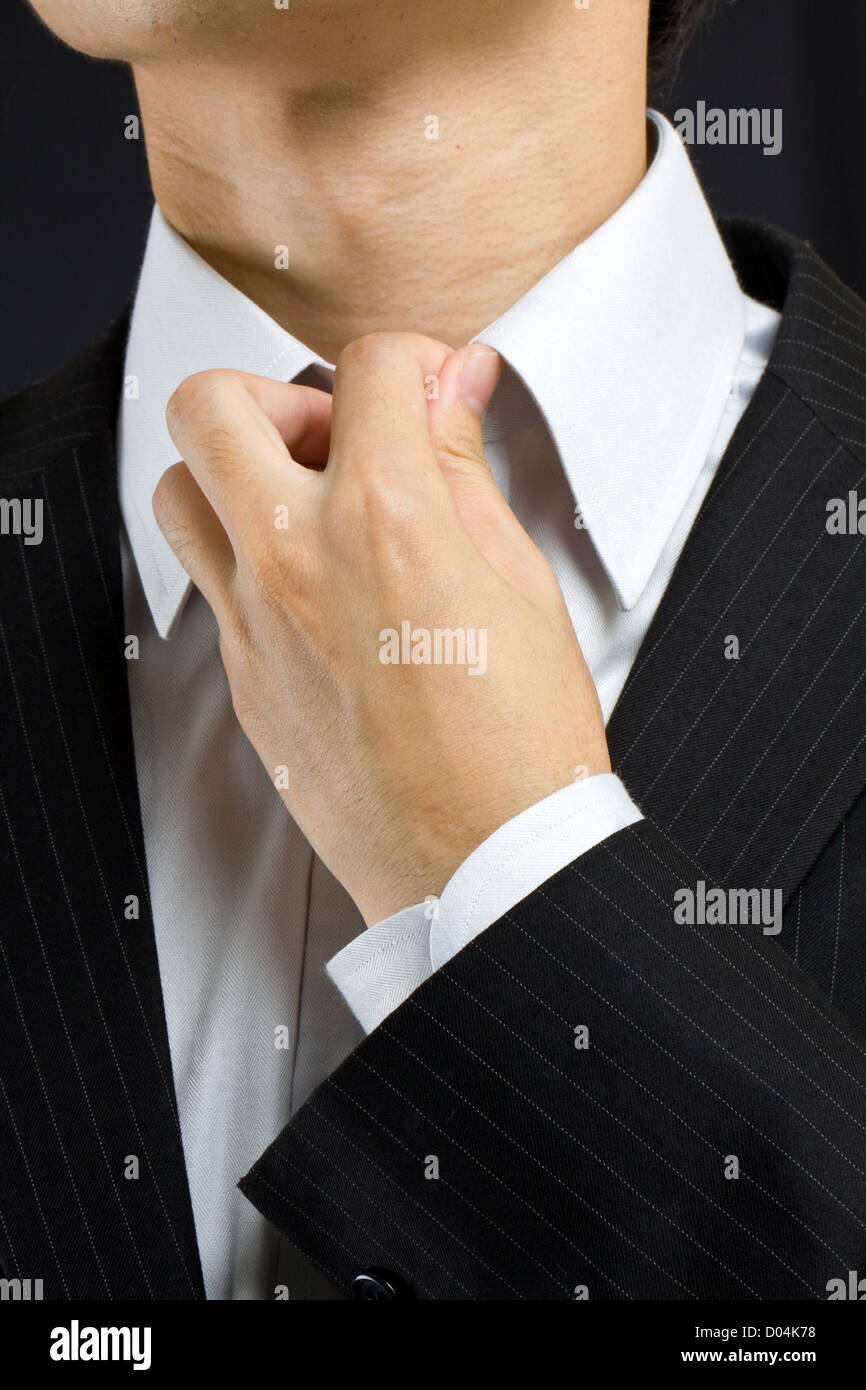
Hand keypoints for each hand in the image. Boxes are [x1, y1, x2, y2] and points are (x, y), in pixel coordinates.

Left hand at [154, 333, 609, 924]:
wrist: (477, 866)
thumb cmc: (520, 744)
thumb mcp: (519, 582)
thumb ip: (465, 468)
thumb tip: (453, 385)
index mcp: (385, 519)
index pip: (368, 368)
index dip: (414, 364)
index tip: (433, 393)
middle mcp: (296, 559)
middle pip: (213, 404)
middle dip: (277, 393)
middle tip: (336, 436)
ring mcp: (254, 622)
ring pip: (177, 488)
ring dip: (231, 470)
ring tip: (304, 503)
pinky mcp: (240, 677)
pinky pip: (205, 580)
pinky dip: (243, 552)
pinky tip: (311, 583)